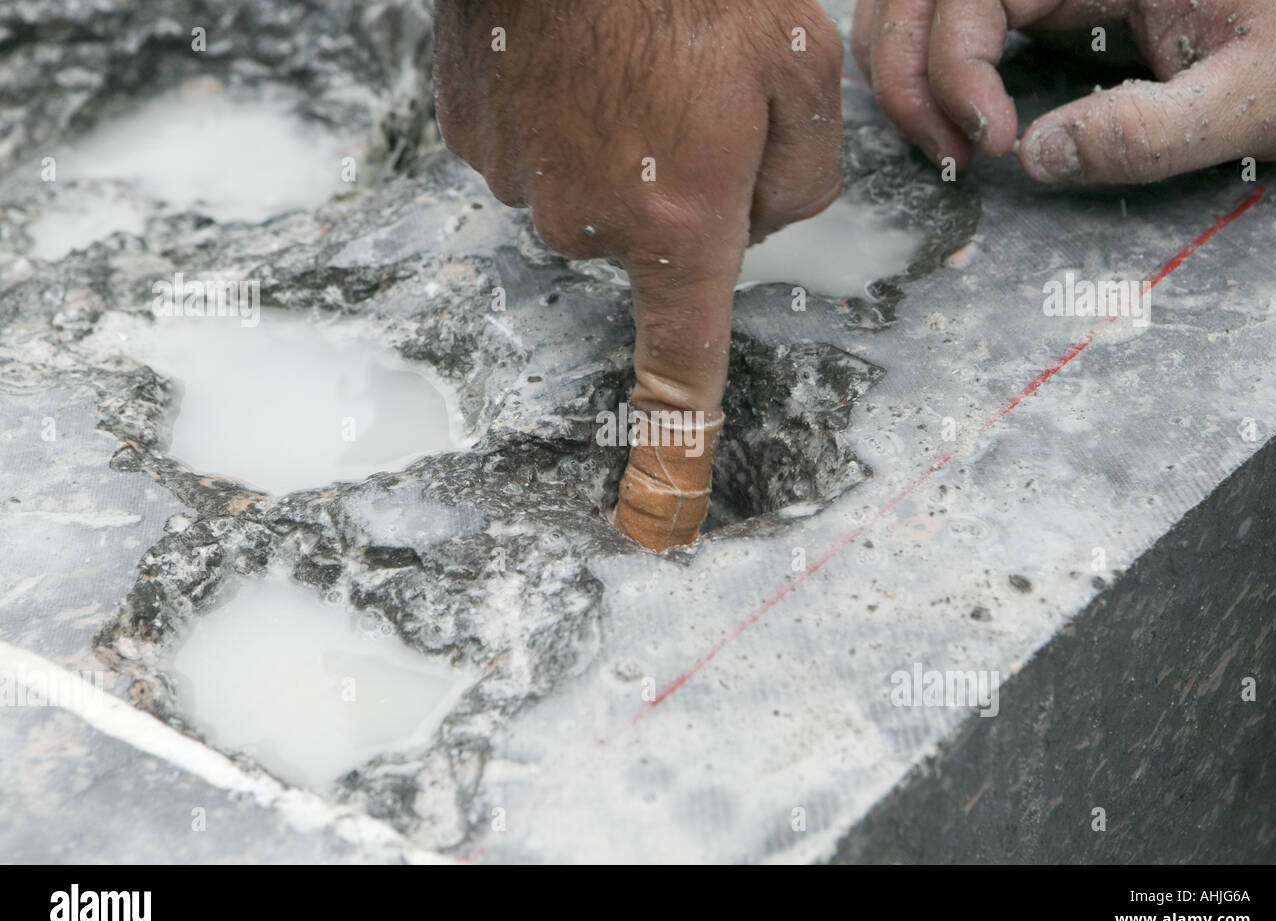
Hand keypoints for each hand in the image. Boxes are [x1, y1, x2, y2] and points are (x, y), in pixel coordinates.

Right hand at [434, 0, 843, 546]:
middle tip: (694, 98)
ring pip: (584, 196)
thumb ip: (804, 181)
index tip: (660, 509)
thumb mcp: (805, 69)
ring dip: (613, 149)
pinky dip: (554, 118)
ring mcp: (517, 180)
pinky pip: (529, 152)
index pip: (682, 358)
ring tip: (629, 62)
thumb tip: (760, 224)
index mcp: (679, 222)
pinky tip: (571, 54)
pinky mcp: (469, 135)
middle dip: (678, 192)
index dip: (678, 435)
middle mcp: (587, 224)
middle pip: (648, 245)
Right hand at [853, 0, 1275, 182]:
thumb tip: (1036, 158)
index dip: (954, 68)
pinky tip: (950, 115)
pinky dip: (927, 63)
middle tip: (945, 155)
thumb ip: (1149, 133)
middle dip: (906, 72)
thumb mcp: (1253, 97)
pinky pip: (952, 16)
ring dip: (902, 66)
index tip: (990, 145)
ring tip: (940, 141)